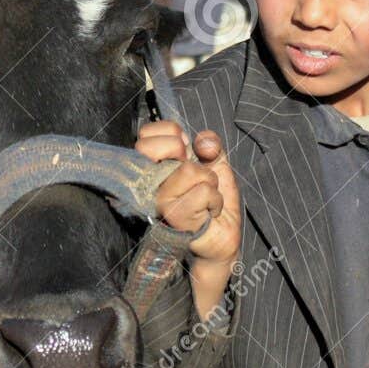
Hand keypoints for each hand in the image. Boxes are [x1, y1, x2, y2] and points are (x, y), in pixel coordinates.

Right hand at [135, 122, 240, 266]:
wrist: (221, 235)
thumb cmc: (212, 200)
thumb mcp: (215, 164)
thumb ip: (210, 145)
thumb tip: (203, 142)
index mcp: (156, 166)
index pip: (147, 132)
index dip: (172, 134)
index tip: (184, 151)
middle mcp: (150, 182)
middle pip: (149, 147)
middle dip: (183, 153)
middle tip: (193, 174)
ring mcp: (159, 199)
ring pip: (189, 169)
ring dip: (210, 182)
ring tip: (204, 199)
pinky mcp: (172, 215)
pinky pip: (204, 192)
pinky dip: (216, 200)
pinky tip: (208, 213)